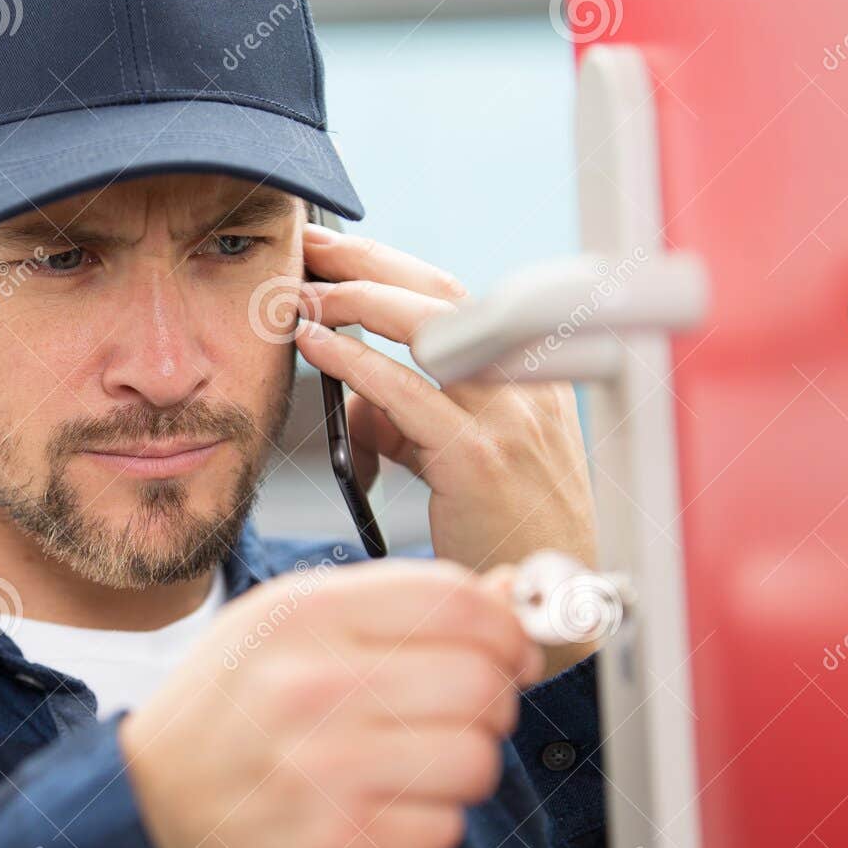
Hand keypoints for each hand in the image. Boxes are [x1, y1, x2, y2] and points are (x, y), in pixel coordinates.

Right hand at [120, 557, 543, 847]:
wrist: (149, 807)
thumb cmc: (227, 711)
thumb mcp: (288, 626)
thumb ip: (396, 603)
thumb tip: (509, 590)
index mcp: (302, 615)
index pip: (454, 602)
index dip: (505, 628)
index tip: (507, 649)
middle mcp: (310, 685)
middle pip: (478, 682)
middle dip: (492, 701)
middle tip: (465, 711)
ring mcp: (321, 771)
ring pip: (474, 761)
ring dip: (462, 767)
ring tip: (415, 764)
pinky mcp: (331, 846)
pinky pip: (441, 832)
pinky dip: (425, 825)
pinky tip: (380, 811)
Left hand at [293, 221, 598, 679]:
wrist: (548, 601)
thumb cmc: (502, 529)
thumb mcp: (454, 456)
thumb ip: (404, 418)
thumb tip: (350, 393)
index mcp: (528, 371)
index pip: (450, 292)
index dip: (385, 264)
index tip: (329, 249)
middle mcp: (526, 381)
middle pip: (437, 291)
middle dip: (362, 260)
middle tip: (303, 247)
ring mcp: (509, 415)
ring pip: (426, 326)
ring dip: (351, 300)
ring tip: (298, 294)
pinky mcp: (480, 456)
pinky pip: (407, 393)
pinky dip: (355, 361)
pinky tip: (316, 345)